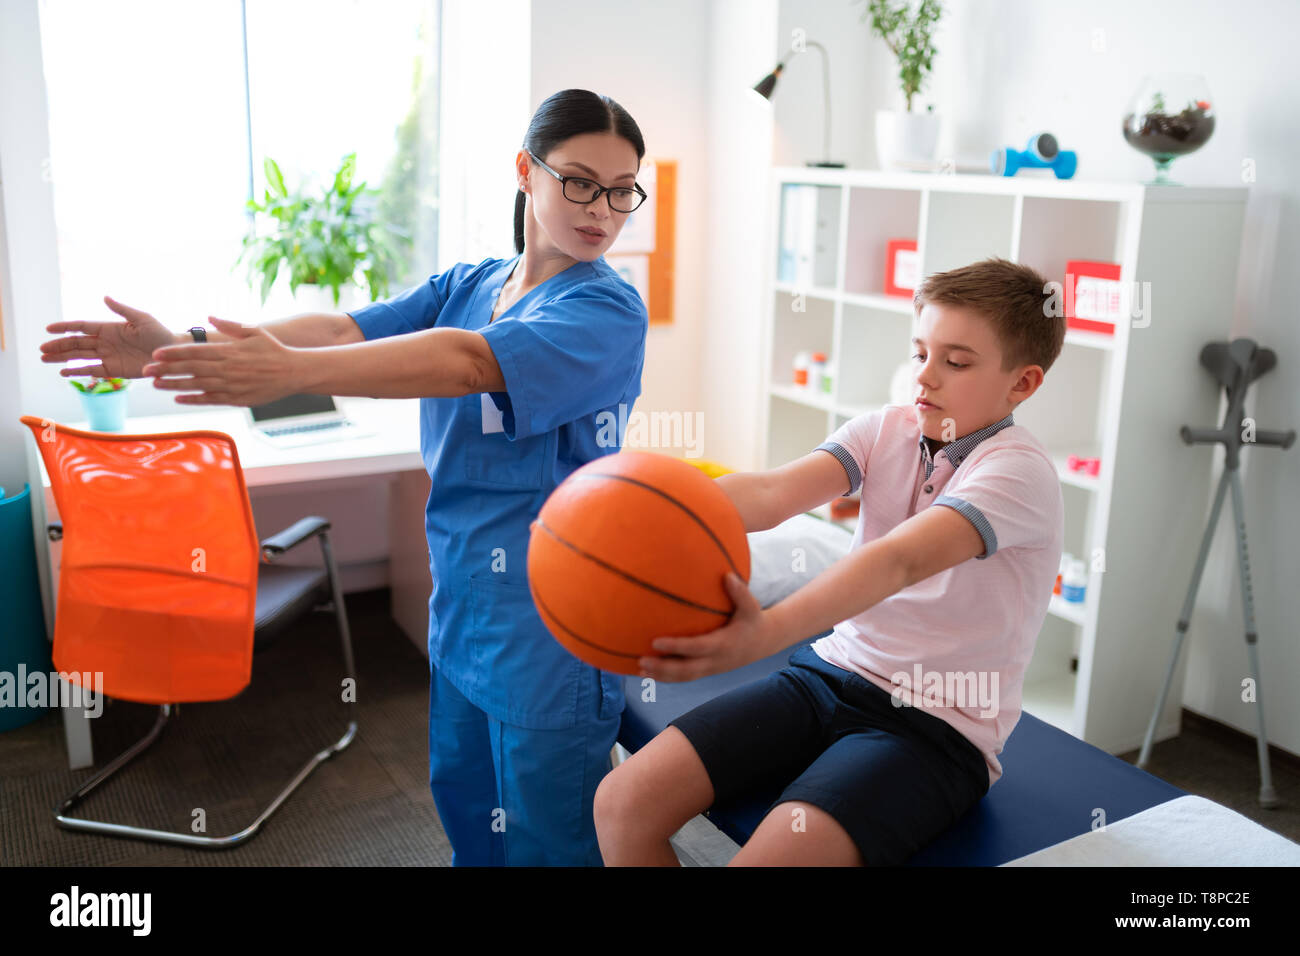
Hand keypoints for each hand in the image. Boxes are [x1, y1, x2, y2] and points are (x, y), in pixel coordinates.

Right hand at [40, 295, 178, 378]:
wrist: (172, 353)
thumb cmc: (160, 333)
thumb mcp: (142, 319)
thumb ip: (122, 310)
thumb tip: (105, 297)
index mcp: (109, 328)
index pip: (82, 327)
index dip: (65, 327)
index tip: (48, 328)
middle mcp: (105, 342)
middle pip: (76, 343)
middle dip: (58, 346)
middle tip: (41, 349)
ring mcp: (108, 356)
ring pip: (80, 357)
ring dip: (62, 358)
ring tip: (45, 359)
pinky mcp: (114, 370)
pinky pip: (92, 371)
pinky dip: (78, 372)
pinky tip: (63, 372)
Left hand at [142, 316, 304, 406]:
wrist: (295, 372)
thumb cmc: (274, 350)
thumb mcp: (254, 331)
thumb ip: (229, 324)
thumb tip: (209, 315)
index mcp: (229, 351)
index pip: (195, 351)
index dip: (173, 353)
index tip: (155, 354)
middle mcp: (227, 368)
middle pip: (190, 369)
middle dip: (165, 370)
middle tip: (145, 371)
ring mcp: (231, 385)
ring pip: (197, 385)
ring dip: (174, 385)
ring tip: (155, 384)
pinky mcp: (237, 398)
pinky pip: (211, 399)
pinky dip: (193, 399)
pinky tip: (178, 398)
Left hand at [637, 573, 772, 681]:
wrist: (762, 643)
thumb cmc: (752, 620)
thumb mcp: (751, 606)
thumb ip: (740, 592)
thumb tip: (727, 575)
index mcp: (723, 644)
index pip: (696, 648)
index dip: (676, 647)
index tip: (655, 642)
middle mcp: (715, 660)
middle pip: (686, 670)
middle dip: (663, 668)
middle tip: (641, 660)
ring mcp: (710, 668)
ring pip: (683, 677)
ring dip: (661, 676)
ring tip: (638, 669)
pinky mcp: (706, 670)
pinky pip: (685, 677)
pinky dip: (666, 677)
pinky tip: (648, 672)